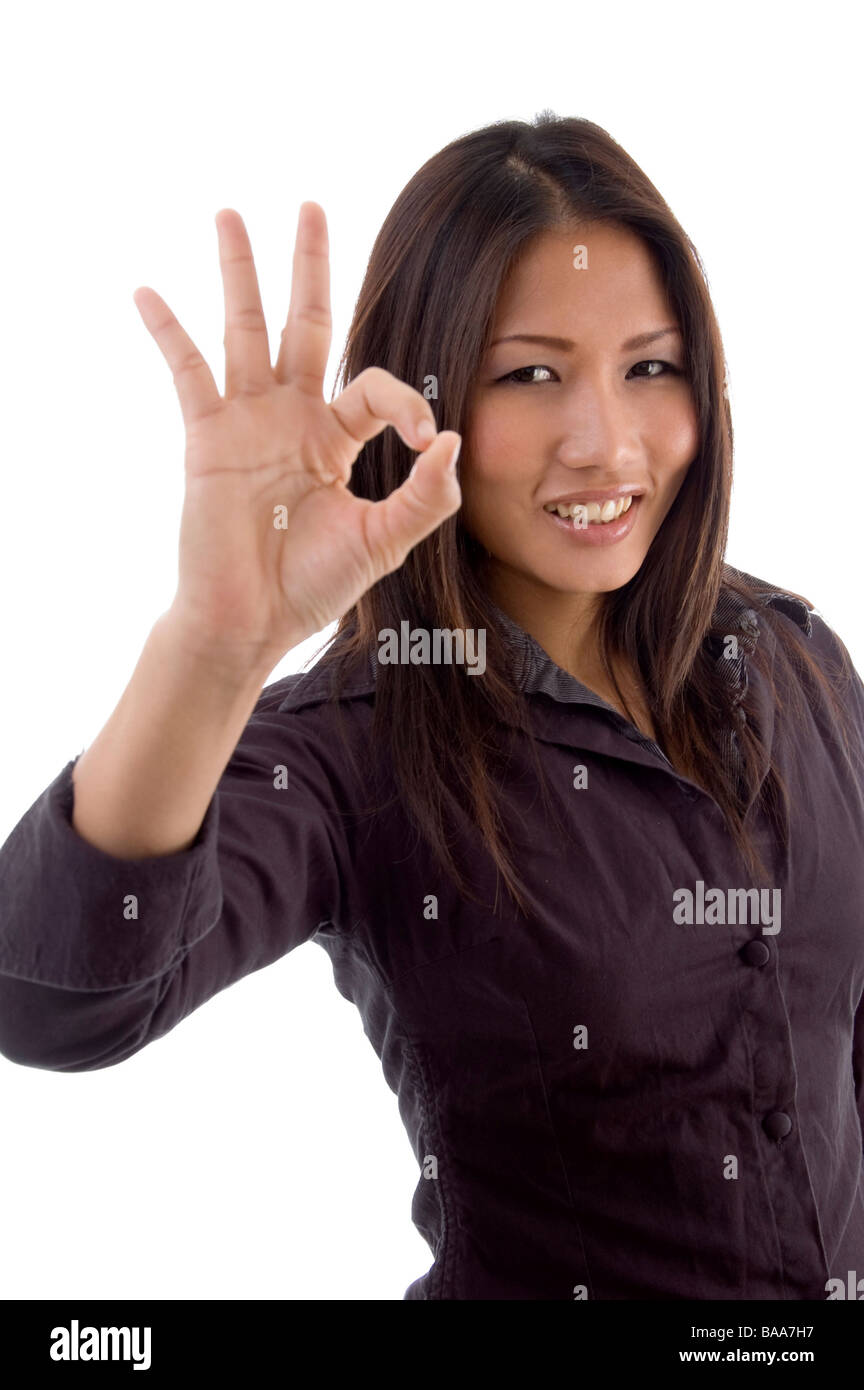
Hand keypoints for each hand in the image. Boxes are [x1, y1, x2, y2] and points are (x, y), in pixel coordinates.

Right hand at [133, 203, 460, 673]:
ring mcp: (247, 421)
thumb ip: (425, 497)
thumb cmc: (312, 585)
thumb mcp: (383, 541)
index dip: (405, 402)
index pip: (375, 386)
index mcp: (337, 438)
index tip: (423, 439)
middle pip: (305, 323)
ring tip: (229, 213)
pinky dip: (167, 332)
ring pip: (244, 329)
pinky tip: (147, 291)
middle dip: (309, 267)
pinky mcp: (206, 436)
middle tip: (311, 206)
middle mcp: (292, 417)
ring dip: (238, 272)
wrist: (251, 621)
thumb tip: (453, 440)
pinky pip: (186, 372)